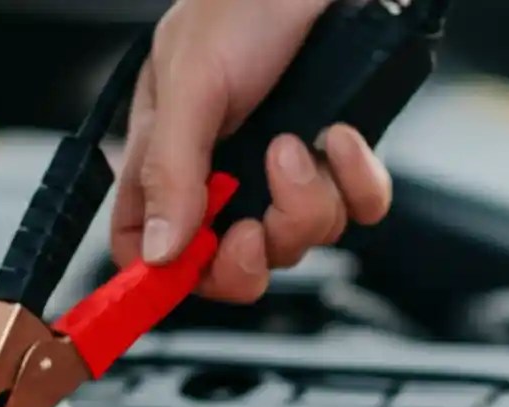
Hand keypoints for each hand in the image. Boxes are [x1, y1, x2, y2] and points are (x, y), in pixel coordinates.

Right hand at [111, 0, 393, 302]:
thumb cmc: (242, 1)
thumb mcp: (191, 81)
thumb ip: (170, 169)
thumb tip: (158, 252)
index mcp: (171, 156)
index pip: (149, 244)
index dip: (164, 275)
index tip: (186, 277)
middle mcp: (229, 172)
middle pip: (231, 265)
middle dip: (249, 257)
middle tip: (252, 229)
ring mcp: (288, 171)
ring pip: (300, 239)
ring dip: (304, 201)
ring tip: (297, 142)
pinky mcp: (343, 161)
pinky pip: (358, 208)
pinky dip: (357, 181)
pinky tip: (341, 135)